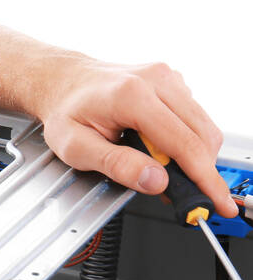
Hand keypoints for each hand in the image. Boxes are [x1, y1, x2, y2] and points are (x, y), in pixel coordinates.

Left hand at [37, 57, 237, 217]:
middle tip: (184, 194)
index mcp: (131, 95)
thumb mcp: (75, 147)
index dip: (204, 178)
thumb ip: (116, 165)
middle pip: (201, 134)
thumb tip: (155, 180)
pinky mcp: (172, 81)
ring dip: (193, 154)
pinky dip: (186, 138)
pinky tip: (160, 148)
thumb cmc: (64, 111)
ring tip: (161, 168)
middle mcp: (155, 80)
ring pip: (203, 125)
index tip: (217, 202)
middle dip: (201, 170)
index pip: (183, 143)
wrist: (61, 81)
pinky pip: (193, 116)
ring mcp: (166, 77)